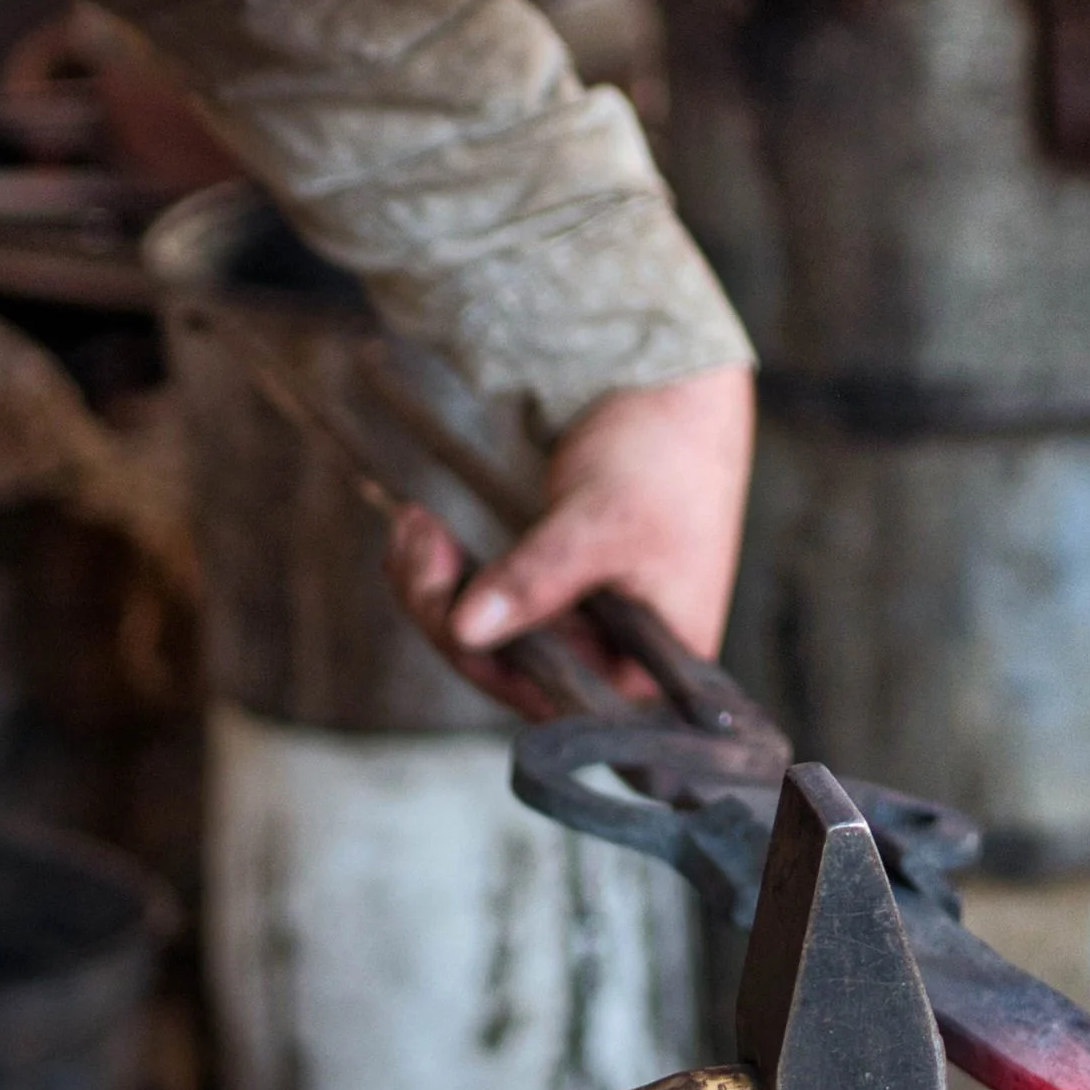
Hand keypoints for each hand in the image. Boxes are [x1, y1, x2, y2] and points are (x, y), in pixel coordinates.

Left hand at [387, 362, 753, 715]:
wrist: (676, 391)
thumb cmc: (666, 456)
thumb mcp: (602, 521)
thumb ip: (539, 580)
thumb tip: (467, 632)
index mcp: (650, 667)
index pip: (553, 699)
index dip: (488, 664)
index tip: (444, 608)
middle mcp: (614, 657)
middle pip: (509, 668)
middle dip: (447, 609)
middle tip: (416, 537)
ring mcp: (582, 623)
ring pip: (490, 635)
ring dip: (438, 586)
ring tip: (413, 525)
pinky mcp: (555, 588)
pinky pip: (491, 599)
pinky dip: (452, 570)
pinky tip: (424, 534)